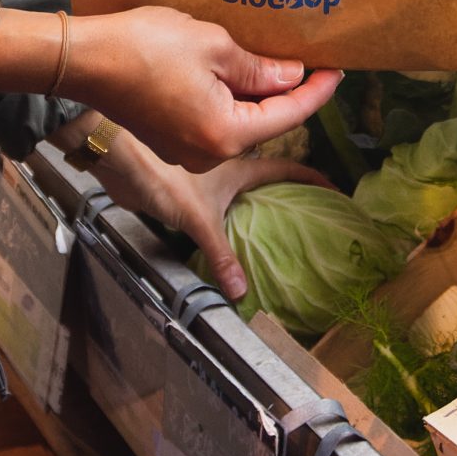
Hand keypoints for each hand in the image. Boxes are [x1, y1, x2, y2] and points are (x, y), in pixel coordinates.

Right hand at [60, 7, 342, 171]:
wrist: (85, 59)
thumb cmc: (146, 47)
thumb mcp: (215, 46)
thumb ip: (259, 68)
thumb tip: (291, 77)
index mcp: (226, 134)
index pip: (289, 114)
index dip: (317, 91)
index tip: (337, 70)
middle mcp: (209, 153)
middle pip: (264, 123)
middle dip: (286, 92)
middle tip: (309, 59)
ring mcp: (186, 150)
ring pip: (238, 122)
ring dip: (256, 95)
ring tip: (272, 59)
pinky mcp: (169, 139)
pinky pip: (213, 121)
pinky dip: (229, 99)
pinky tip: (233, 71)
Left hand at [83, 128, 328, 301]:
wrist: (122, 163)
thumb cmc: (163, 178)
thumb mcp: (199, 219)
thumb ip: (220, 254)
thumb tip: (240, 291)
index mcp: (242, 168)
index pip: (289, 169)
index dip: (313, 177)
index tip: (335, 189)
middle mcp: (231, 171)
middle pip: (271, 180)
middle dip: (293, 194)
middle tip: (315, 217)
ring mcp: (211, 181)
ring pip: (247, 193)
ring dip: (264, 206)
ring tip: (285, 232)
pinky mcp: (192, 193)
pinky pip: (224, 207)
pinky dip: (234, 221)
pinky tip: (236, 243)